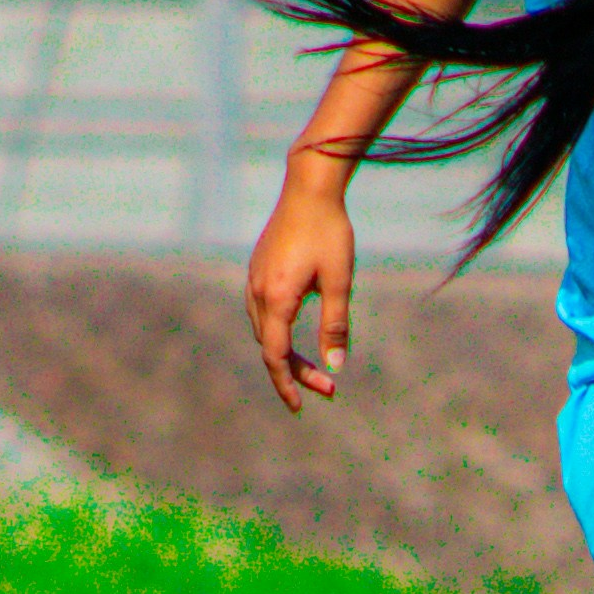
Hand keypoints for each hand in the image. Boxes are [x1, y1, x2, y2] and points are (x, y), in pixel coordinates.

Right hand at [246, 177, 357, 408]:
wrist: (309, 188)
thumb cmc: (329, 232)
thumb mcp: (339, 281)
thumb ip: (335, 324)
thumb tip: (336, 365)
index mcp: (277, 299)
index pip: (276, 356)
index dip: (287, 384)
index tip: (301, 406)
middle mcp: (258, 293)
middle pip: (270, 347)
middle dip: (296, 372)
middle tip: (328, 387)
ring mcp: (254, 280)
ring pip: (264, 331)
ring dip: (286, 353)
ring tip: (316, 365)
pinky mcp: (258, 270)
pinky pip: (262, 312)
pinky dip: (277, 332)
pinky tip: (296, 330)